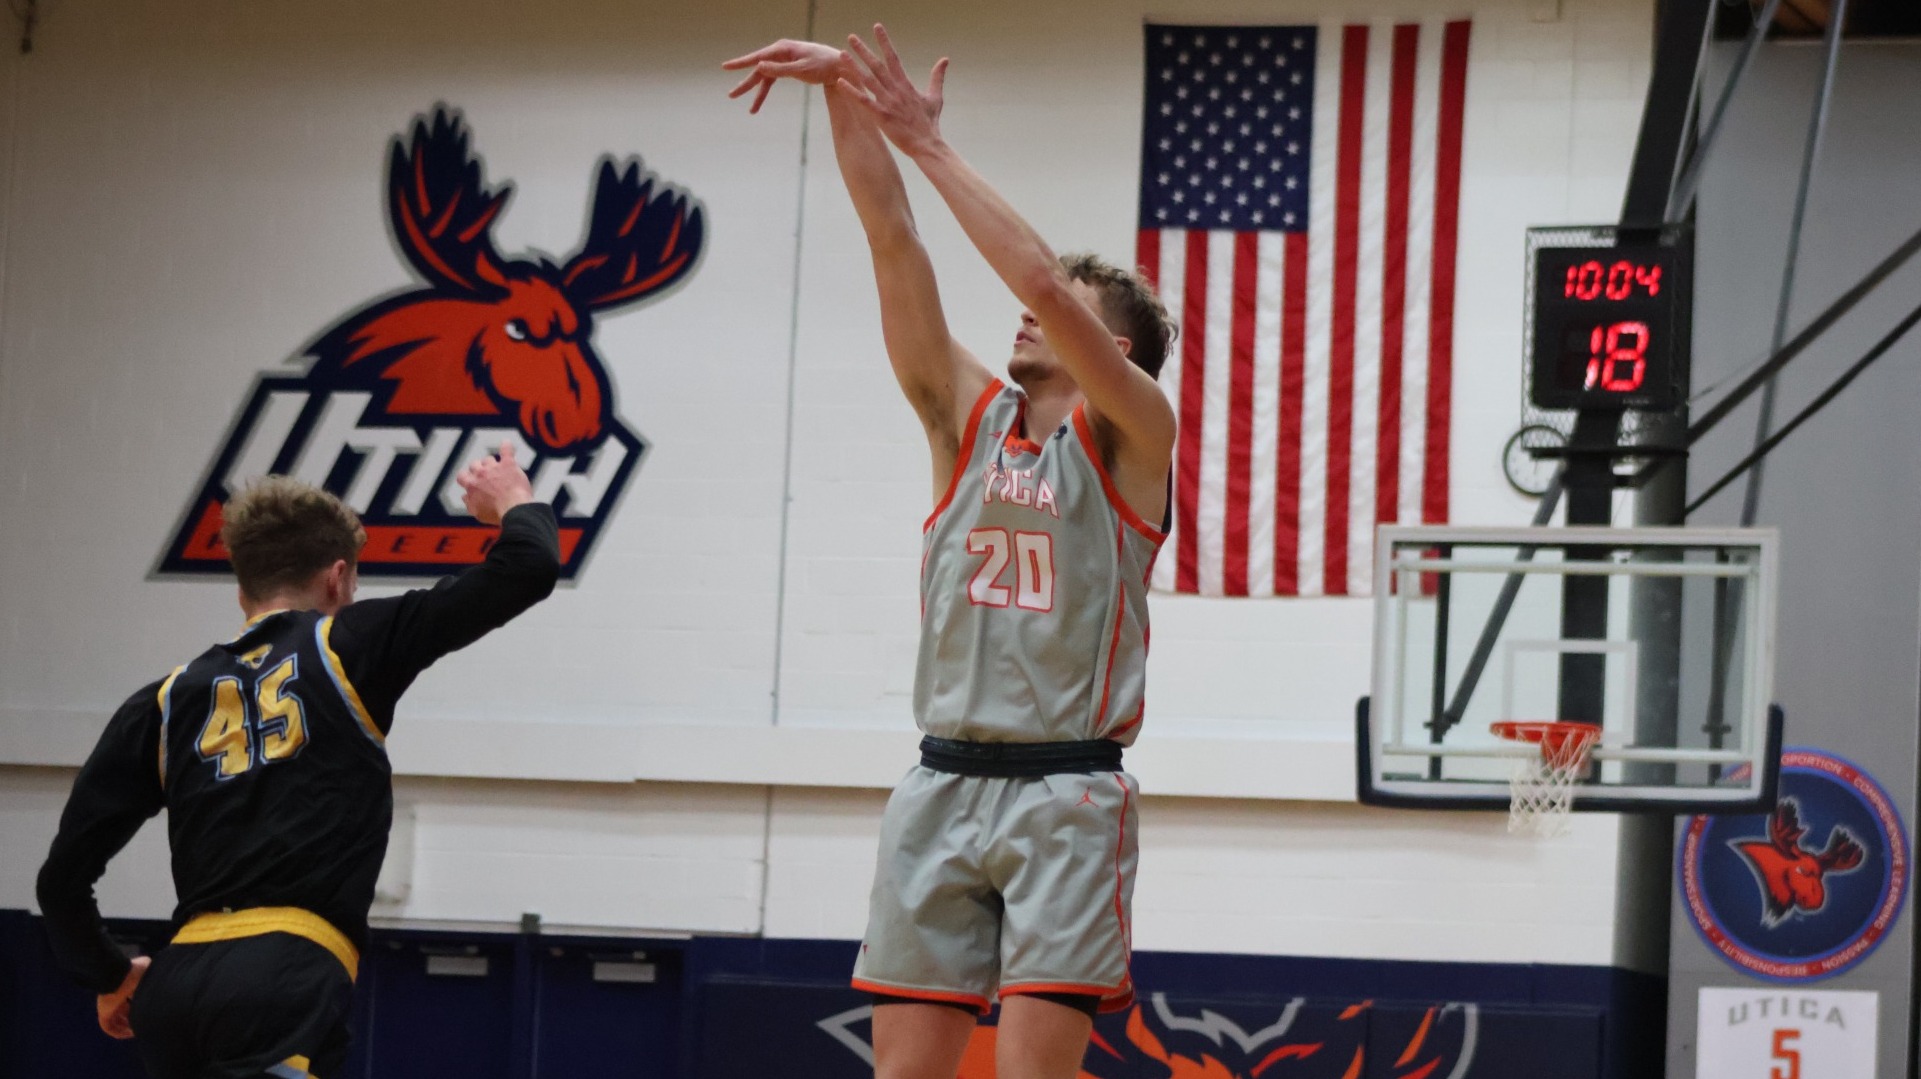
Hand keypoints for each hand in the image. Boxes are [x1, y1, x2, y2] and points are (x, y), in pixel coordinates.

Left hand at [96, 955, 147, 1039]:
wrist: (121, 974)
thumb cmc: (135, 971)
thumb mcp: (147, 967)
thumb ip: (152, 971)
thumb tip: (158, 972)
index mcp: (124, 988)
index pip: (131, 1000)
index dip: (139, 1007)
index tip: (147, 1012)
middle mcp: (115, 998)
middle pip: (123, 1012)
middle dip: (131, 1019)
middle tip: (142, 1025)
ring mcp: (108, 1006)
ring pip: (115, 1021)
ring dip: (125, 1027)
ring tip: (136, 1032)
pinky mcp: (103, 1014)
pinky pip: (109, 1028)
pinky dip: (117, 1032)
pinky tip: (128, 1034)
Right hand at [456, 440, 535, 524]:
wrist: (513, 509)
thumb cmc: (496, 513)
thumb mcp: (477, 513)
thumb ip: (469, 503)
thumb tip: (464, 496)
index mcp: (471, 485)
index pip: (462, 476)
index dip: (466, 477)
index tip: (471, 480)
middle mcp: (480, 474)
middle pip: (475, 464)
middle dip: (479, 469)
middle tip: (486, 475)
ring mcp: (494, 468)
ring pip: (489, 459)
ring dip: (492, 463)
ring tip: (499, 470)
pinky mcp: (508, 465)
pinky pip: (506, 450)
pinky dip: (506, 446)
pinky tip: (506, 443)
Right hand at [722, 39, 848, 113]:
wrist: (839, 66)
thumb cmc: (823, 65)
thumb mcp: (802, 69)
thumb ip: (780, 69)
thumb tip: (759, 66)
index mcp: (782, 49)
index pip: (757, 57)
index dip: (740, 63)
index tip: (725, 67)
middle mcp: (779, 53)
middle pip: (758, 70)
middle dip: (746, 84)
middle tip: (731, 95)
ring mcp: (783, 61)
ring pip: (765, 78)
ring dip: (757, 93)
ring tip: (751, 110)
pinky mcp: (787, 69)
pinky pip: (772, 81)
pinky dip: (765, 92)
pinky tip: (758, 103)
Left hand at [838, 25, 948, 157]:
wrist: (927, 145)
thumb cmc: (930, 123)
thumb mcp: (935, 97)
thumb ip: (937, 77)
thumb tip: (945, 60)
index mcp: (906, 84)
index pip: (893, 58)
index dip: (885, 42)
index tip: (877, 28)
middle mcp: (895, 90)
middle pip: (877, 66)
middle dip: (863, 50)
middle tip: (851, 37)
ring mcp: (888, 103)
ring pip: (868, 80)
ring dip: (854, 67)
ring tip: (842, 54)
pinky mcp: (882, 116)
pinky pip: (864, 101)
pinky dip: (852, 91)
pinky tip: (841, 81)